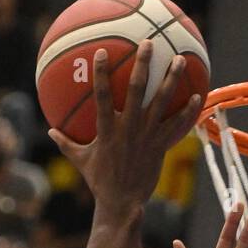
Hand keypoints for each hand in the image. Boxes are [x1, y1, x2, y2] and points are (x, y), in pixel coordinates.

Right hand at [47, 42, 202, 217]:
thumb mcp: (80, 161)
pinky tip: (198, 96)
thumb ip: (66, 143)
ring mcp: (147, 138)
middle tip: (148, 43)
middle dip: (142, 64)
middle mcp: (128, 130)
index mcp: (107, 131)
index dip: (101, 74)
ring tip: (179, 60)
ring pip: (161, 103)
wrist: (122, 204)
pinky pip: (176, 127)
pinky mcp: (160, 148)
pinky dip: (188, 113)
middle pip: (136, 90)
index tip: (102, 52)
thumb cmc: (100, 182)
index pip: (101, 97)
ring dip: (171, 80)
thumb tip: (50, 130)